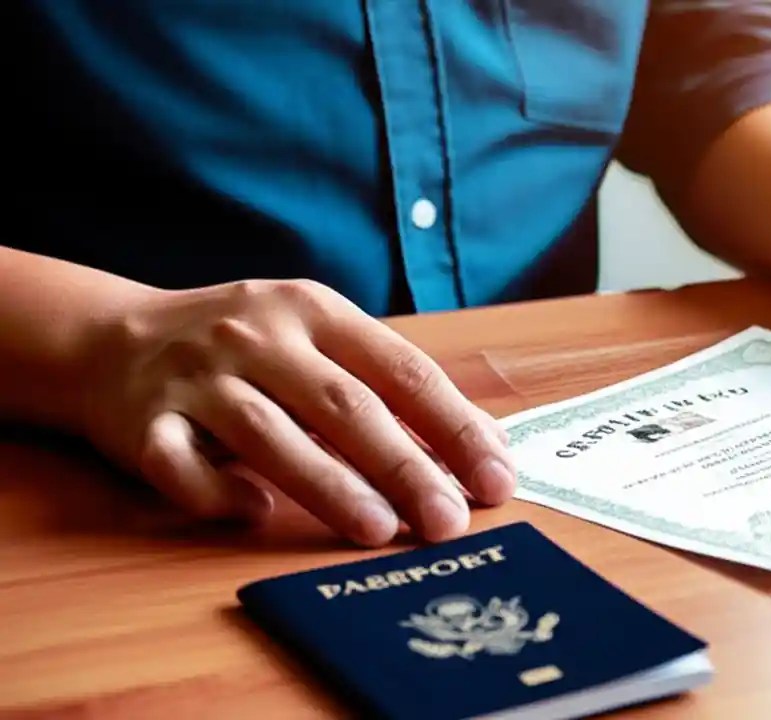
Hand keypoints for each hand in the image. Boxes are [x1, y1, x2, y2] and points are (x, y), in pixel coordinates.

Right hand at [80, 279, 514, 545]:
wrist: (110, 336)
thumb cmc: (245, 348)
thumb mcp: (316, 341)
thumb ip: (386, 386)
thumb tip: (481, 449)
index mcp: (316, 312)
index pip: (403, 370)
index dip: (454, 426)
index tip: (495, 478)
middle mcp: (259, 336)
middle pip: (345, 405)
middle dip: (404, 466)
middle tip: (449, 520)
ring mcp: (198, 378)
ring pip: (272, 435)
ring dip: (329, 484)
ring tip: (379, 531)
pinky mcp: (142, 423)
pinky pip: (181, 464)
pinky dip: (218, 492)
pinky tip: (256, 514)